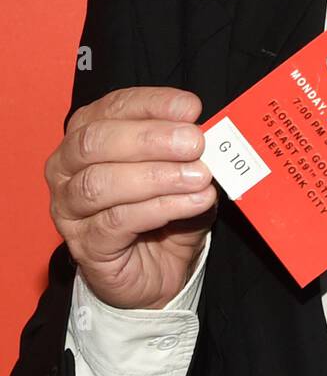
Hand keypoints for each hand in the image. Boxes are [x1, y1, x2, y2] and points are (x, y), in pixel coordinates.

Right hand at [45, 86, 216, 309]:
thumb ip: (189, 149)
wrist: (155, 271)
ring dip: (157, 176)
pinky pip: (117, 221)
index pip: (113, 107)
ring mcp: (69, 208)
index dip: (153, 104)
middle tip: (195, 143)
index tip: (192, 108)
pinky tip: (194, 202)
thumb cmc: (164, 209)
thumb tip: (208, 130)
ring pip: (101, 182)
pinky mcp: (85, 245)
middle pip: (96, 142)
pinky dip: (162, 207)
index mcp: (88, 134)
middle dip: (151, 138)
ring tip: (199, 177)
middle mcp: (67, 167)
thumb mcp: (182, 170)